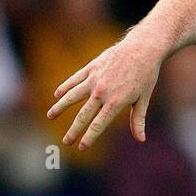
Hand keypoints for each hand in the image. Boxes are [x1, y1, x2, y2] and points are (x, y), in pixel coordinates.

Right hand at [46, 29, 162, 149]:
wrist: (142, 48)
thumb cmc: (146, 75)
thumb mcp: (144, 99)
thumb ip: (138, 120)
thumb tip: (141, 140)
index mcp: (115, 102)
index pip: (98, 125)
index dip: (89, 138)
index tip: (81, 147)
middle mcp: (101, 92)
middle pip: (83, 115)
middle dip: (73, 130)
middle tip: (66, 142)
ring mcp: (94, 79)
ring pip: (72, 96)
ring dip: (60, 107)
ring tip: (50, 116)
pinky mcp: (91, 67)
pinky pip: (75, 79)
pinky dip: (65, 86)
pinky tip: (57, 94)